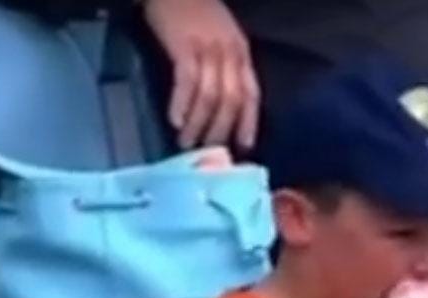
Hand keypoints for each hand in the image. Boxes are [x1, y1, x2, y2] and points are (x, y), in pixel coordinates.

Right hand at [143, 0, 260, 149]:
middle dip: (221, 130)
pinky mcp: (184, 45)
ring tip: (187, 142)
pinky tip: (175, 120)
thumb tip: (222, 104)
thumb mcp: (221, 36)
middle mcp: (229, 52)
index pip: (252, 94)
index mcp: (240, 52)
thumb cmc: (193, 11)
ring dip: (199, 124)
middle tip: (208, 152)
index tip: (243, 147)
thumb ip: (226, 65)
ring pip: (210, 96)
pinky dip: (182, 104)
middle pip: (232, 101)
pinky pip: (187, 81)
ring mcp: (207, 48)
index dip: (249, 123)